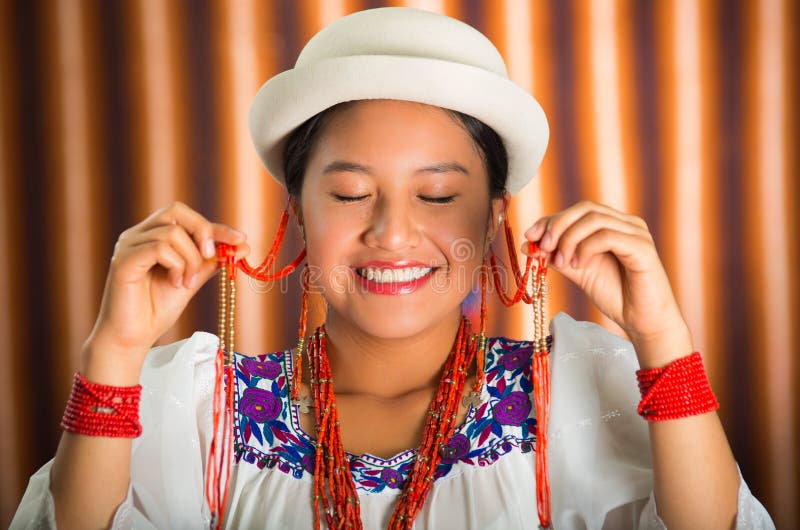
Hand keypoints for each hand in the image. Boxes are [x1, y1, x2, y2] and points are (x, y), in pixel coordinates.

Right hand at [84, 202, 249, 369]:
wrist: (133, 338)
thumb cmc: (157, 310)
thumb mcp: (192, 280)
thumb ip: (211, 261)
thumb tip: (242, 246)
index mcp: (152, 236)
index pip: (186, 218)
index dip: (216, 227)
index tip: (241, 240)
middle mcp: (138, 235)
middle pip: (176, 211)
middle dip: (203, 231)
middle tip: (211, 256)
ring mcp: (129, 246)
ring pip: (172, 233)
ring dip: (190, 259)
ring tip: (186, 282)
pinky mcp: (123, 261)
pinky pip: (159, 248)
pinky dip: (176, 265)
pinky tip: (175, 283)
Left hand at [521, 200, 691, 365]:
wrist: (644, 321)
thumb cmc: (617, 296)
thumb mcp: (579, 272)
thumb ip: (558, 256)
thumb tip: (529, 245)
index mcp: (613, 225)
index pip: (577, 211)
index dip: (551, 220)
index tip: (529, 237)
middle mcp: (626, 223)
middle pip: (585, 208)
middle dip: (557, 225)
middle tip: (542, 247)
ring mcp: (636, 233)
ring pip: (594, 219)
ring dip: (569, 238)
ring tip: (562, 262)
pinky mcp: (642, 248)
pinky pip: (607, 237)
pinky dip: (586, 248)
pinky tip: (578, 265)